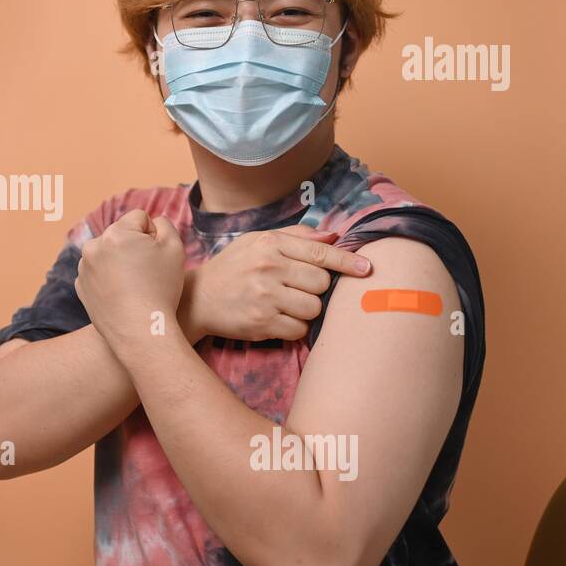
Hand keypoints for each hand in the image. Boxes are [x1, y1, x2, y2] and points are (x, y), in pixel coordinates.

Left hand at [75, 209, 185, 348]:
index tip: (157, 257)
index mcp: (115, 233)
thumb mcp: (175, 248)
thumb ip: (164, 224)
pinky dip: (109, 279)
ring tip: (136, 285)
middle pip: (121, 235)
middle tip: (147, 273)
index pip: (139, 218)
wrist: (140, 331)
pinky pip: (99, 273)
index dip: (154, 235)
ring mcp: (83, 267)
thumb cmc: (161, 288)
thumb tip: (151, 222)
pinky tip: (123, 295)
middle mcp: (93, 246)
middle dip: (134, 247)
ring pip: (109, 254)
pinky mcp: (80, 286)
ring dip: (120, 262)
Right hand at [180, 224, 371, 342]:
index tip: (368, 269)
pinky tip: (278, 318)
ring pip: (314, 307)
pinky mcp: (262, 323)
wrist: (197, 299)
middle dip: (317, 288)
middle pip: (322, 283)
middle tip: (298, 288)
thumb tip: (334, 236)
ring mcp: (265, 297)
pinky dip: (294, 326)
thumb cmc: (232, 267)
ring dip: (308, 309)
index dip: (348, 262)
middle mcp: (268, 268)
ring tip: (287, 304)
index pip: (320, 253)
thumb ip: (296, 236)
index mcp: (270, 244)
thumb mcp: (257, 241)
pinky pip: (299, 329)